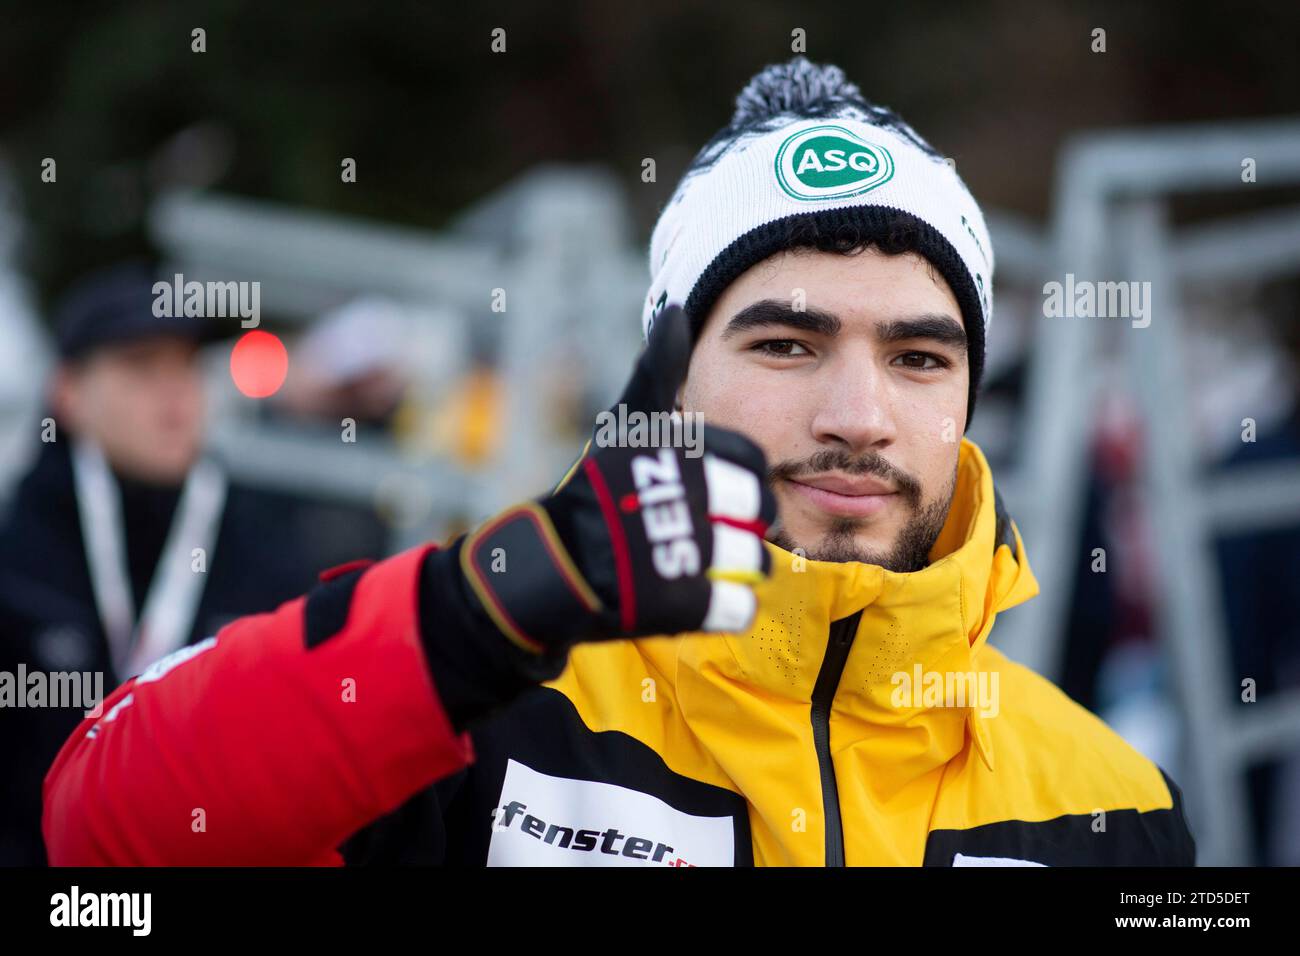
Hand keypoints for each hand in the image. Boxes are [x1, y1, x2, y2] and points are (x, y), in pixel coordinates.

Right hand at [458, 305, 776, 653]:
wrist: (556, 566)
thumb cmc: (599, 489)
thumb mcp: (628, 422)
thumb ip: (658, 368)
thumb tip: (673, 309)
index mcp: (679, 446)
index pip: (754, 462)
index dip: (743, 480)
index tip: (717, 492)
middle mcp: (685, 492)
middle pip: (757, 509)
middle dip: (740, 523)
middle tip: (711, 531)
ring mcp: (683, 549)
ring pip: (753, 559)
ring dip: (734, 566)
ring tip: (699, 563)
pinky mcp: (680, 603)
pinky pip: (738, 606)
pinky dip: (724, 605)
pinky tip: (694, 594)